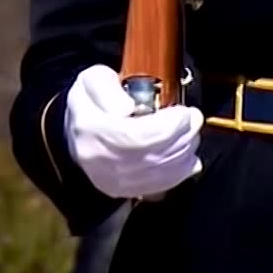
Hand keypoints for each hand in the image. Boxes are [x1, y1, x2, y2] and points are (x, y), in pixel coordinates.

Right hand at [64, 64, 203, 199]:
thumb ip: (107, 88)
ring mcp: (112, 181)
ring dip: (184, 153)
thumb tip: (126, 108)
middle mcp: (99, 161)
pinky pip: (159, 186)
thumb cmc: (91, 103)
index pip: (133, 136)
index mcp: (90, 129)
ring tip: (192, 133)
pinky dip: (180, 172)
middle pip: (151, 156)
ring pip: (159, 174)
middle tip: (194, 118)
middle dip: (181, 137)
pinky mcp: (125, 191)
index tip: (184, 112)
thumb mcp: (92, 80)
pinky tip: (188, 157)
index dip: (166, 126)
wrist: (78, 134)